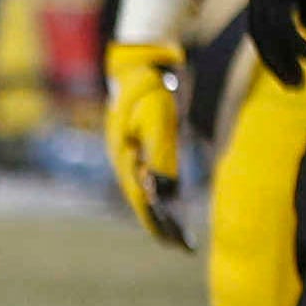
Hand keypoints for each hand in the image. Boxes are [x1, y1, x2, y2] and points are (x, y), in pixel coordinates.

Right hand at [104, 39, 189, 249]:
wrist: (143, 60)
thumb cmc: (151, 87)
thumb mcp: (159, 119)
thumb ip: (160, 155)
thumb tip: (163, 192)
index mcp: (124, 154)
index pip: (139, 197)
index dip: (156, 221)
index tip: (171, 242)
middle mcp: (124, 156)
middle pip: (140, 197)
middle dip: (159, 223)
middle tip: (181, 246)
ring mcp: (131, 149)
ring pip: (145, 188)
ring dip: (162, 211)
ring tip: (180, 232)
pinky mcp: (143, 142)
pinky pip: (152, 175)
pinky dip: (163, 193)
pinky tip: (176, 202)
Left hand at [245, 0, 305, 91]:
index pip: (263, 19)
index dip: (276, 46)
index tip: (295, 66)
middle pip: (260, 30)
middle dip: (276, 60)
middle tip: (295, 84)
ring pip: (267, 32)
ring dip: (282, 59)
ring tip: (299, 80)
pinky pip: (279, 21)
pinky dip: (291, 43)